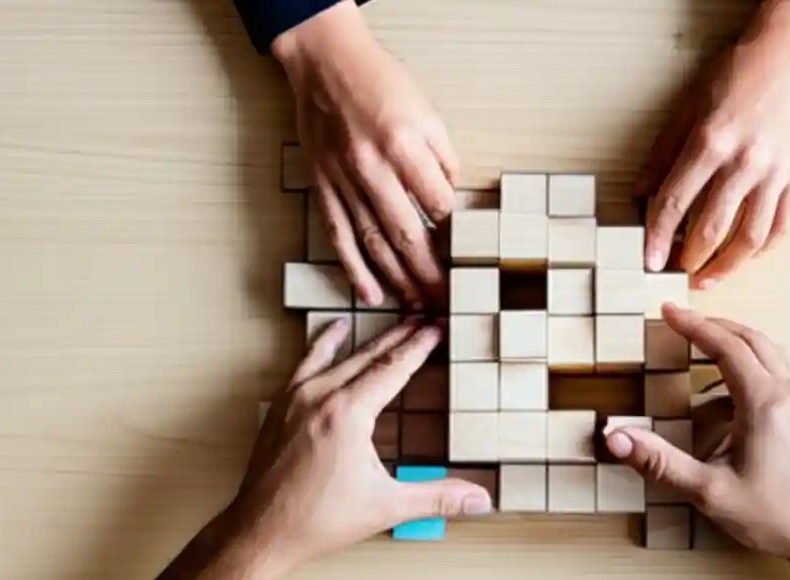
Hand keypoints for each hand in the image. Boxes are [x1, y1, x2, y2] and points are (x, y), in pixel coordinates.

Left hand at [233, 318, 490, 569]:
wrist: (261, 532)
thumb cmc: (320, 520)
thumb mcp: (387, 506)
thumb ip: (438, 498)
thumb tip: (482, 499)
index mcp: (348, 413)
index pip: (393, 368)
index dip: (419, 346)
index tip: (437, 326)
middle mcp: (321, 395)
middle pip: (369, 355)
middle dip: (401, 335)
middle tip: (424, 317)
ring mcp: (296, 398)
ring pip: (340, 355)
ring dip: (369, 337)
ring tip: (392, 320)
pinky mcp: (281, 406)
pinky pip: (307, 362)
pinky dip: (325, 343)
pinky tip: (335, 331)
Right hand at [273, 2, 458, 309]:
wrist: (326, 62)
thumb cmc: (381, 83)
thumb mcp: (428, 113)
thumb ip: (444, 158)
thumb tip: (454, 200)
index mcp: (404, 146)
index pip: (438, 206)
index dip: (454, 235)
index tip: (466, 257)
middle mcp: (372, 168)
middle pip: (408, 236)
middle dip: (430, 275)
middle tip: (447, 303)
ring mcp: (343, 180)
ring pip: (374, 243)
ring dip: (399, 280)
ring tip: (418, 307)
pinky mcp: (323, 185)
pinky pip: (339, 235)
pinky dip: (354, 268)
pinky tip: (371, 293)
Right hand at [605, 305, 789, 560]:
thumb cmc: (776, 517)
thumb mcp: (709, 492)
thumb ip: (660, 462)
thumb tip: (615, 439)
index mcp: (764, 403)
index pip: (725, 346)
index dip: (693, 325)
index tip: (667, 311)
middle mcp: (788, 393)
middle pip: (751, 338)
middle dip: (713, 325)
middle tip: (680, 320)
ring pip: (770, 350)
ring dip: (736, 338)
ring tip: (704, 341)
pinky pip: (779, 368)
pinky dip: (753, 358)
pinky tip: (731, 381)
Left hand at [638, 0, 789, 287]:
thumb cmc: (737, 75)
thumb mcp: (688, 106)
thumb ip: (663, 152)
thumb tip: (640, 192)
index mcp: (710, 142)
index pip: (675, 201)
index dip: (658, 236)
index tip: (650, 260)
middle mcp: (743, 162)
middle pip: (711, 227)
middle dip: (690, 258)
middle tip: (677, 272)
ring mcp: (775, 172)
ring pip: (749, 237)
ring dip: (726, 266)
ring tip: (707, 277)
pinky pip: (781, 225)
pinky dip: (762, 248)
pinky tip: (745, 257)